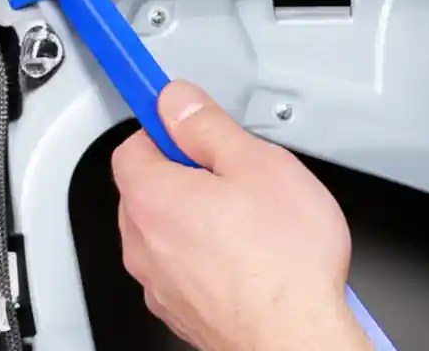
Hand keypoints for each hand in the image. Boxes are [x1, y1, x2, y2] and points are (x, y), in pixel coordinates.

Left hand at [111, 81, 371, 350]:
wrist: (295, 337)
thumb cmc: (283, 263)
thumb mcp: (257, 163)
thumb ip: (208, 125)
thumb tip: (179, 102)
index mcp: (152, 197)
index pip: (133, 143)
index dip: (166, 127)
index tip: (186, 120)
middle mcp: (143, 243)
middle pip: (147, 187)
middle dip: (186, 173)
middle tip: (234, 172)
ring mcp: (159, 282)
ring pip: (166, 229)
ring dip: (198, 216)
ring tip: (251, 218)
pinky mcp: (180, 310)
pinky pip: (182, 266)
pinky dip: (207, 255)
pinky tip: (249, 254)